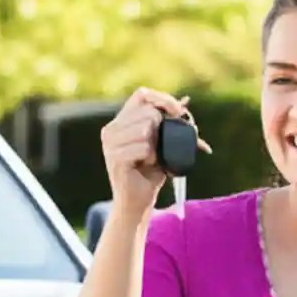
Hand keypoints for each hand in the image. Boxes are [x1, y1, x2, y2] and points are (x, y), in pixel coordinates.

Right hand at [100, 87, 209, 217]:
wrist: (137, 201)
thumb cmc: (150, 172)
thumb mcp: (162, 142)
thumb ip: (169, 122)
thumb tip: (186, 101)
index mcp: (120, 121)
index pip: (142, 95)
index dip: (162, 98)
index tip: (179, 111)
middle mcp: (111, 129)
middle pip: (148, 113)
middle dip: (162, 129)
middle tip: (158, 147)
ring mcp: (110, 144)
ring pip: (146, 129)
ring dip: (156, 146)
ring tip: (149, 158)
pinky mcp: (115, 158)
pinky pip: (144, 148)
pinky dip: (152, 157)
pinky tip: (146, 165)